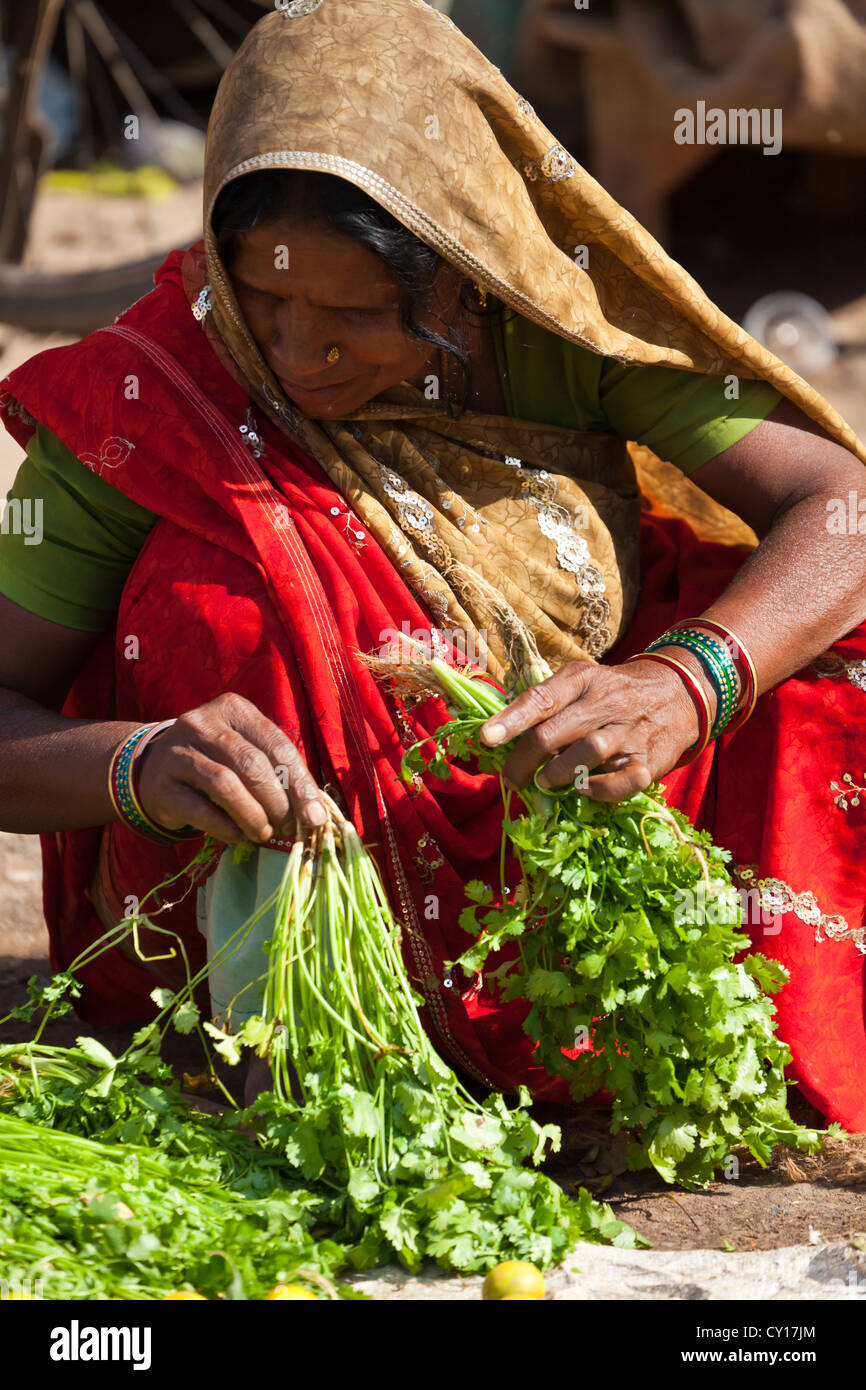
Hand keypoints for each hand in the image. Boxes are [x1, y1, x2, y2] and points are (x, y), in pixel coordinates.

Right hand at [135, 692, 325, 842]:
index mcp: (233, 708)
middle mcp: (203, 723)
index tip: (315, 817)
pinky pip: (200, 810)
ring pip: (225, 785)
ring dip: (253, 816)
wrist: (153, 768)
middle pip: (251, 764)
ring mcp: (177, 752)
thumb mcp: (246, 750)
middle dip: (278, 803)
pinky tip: (238, 834)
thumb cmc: (216, 760)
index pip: (276, 744)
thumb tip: (316, 813)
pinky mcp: (161, 785)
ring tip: (263, 833)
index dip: (300, 784)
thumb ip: (279, 772)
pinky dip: (226, 828)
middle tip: (289, 827)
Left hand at [479, 659, 708, 801]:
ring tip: (544, 783)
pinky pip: (625, 781)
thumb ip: (549, 704)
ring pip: (588, 752)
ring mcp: (629, 731)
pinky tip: (585, 790)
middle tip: (511, 779)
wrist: (679, 692)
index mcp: (582, 680)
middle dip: (524, 760)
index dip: (511, 719)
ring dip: (558, 773)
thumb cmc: (614, 694)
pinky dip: (602, 790)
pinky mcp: (651, 759)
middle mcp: (605, 702)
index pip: (541, 697)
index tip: (487, 738)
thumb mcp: (583, 683)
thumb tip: (503, 737)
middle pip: (554, 731)